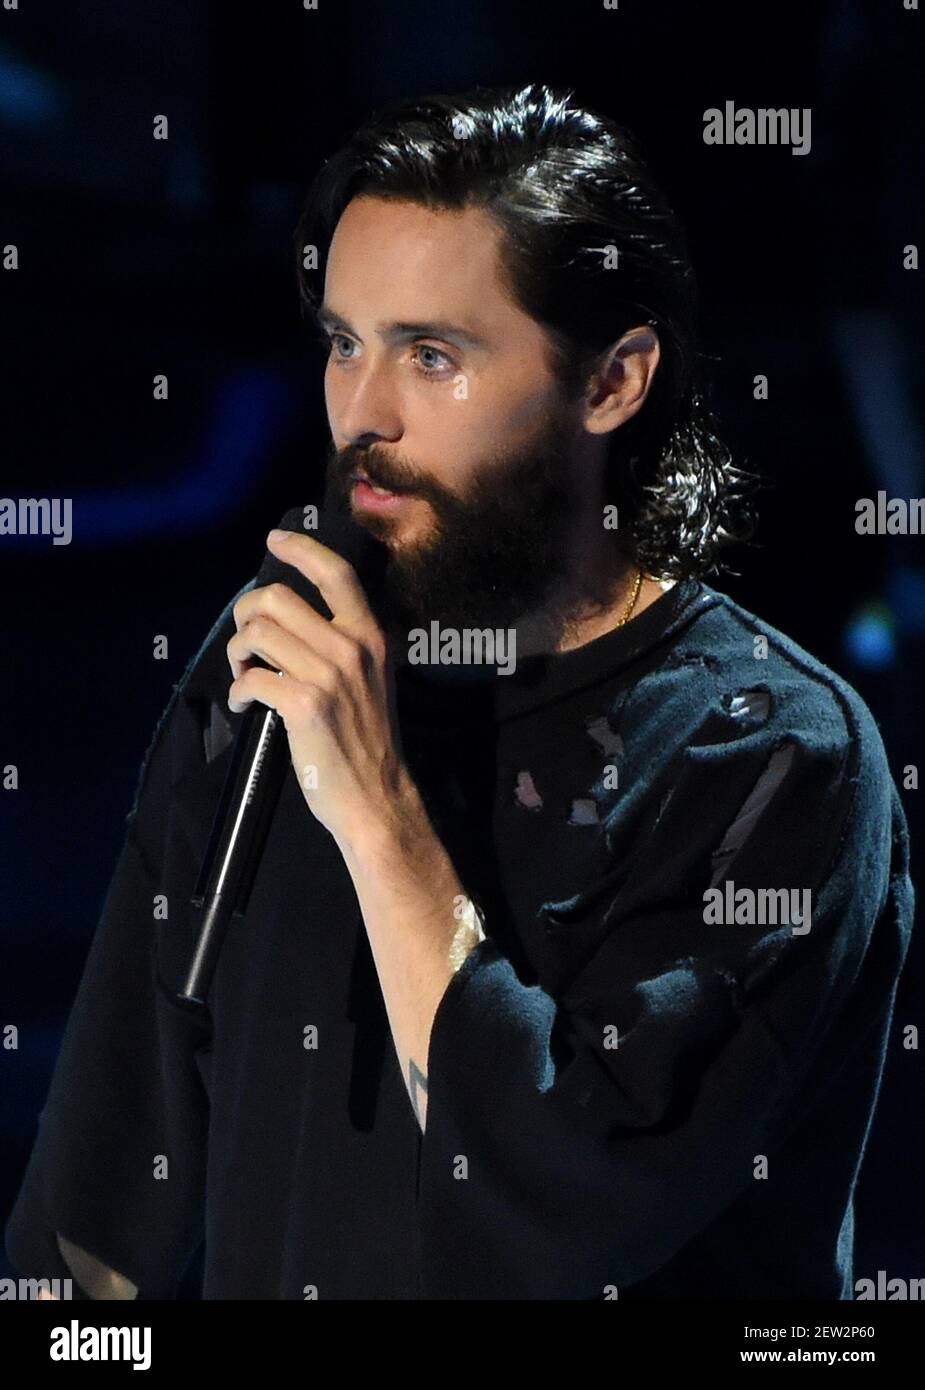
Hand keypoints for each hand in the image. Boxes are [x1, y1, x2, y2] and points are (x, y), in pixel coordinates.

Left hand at [226, 528, 408, 849]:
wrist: (376, 796)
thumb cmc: (366, 740)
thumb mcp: (370, 678)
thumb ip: (341, 644)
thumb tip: (289, 619)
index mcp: (370, 636)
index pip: (335, 573)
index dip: (300, 549)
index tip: (275, 540)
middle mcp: (351, 648)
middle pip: (276, 598)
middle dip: (245, 614)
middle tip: (245, 642)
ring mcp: (328, 675)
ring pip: (256, 634)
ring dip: (236, 653)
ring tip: (243, 674)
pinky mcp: (304, 705)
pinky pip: (249, 678)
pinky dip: (237, 691)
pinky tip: (244, 705)